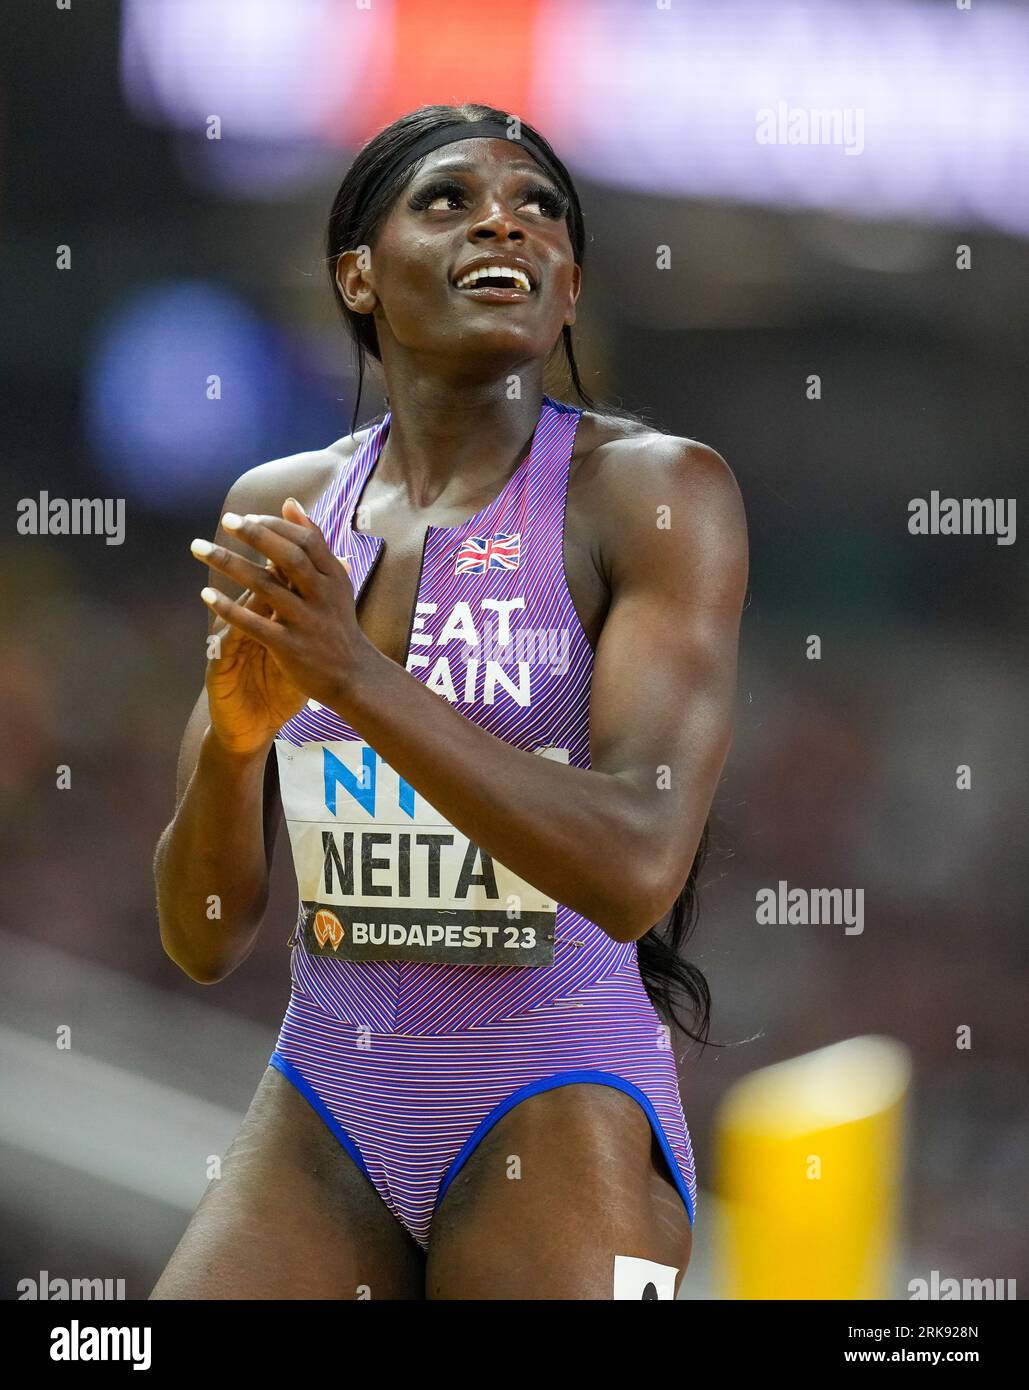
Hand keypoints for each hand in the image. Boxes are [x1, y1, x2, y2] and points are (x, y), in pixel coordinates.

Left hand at [192, 498, 367, 725]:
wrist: (354, 676)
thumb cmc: (337, 624)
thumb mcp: (334, 581)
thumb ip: (314, 542)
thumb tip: (290, 503)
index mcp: (334, 577)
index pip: (307, 541)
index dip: (276, 526)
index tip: (248, 516)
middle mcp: (322, 596)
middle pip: (289, 558)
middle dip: (256, 536)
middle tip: (227, 521)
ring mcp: (306, 622)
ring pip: (266, 587)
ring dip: (231, 564)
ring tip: (200, 548)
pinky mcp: (291, 647)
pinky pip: (255, 624)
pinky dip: (229, 609)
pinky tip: (206, 595)